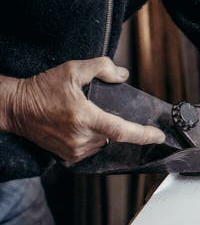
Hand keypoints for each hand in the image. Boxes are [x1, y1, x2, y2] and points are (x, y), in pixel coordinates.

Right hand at [0, 58, 165, 162]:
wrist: (14, 108)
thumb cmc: (41, 88)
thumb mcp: (72, 69)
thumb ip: (101, 67)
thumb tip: (123, 75)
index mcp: (84, 118)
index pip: (122, 130)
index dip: (144, 135)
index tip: (159, 136)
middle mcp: (81, 138)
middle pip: (114, 134)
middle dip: (115, 122)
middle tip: (100, 108)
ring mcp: (74, 150)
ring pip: (103, 142)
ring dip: (103, 131)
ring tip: (84, 115)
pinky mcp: (68, 157)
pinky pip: (91, 148)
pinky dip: (92, 138)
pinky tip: (79, 126)